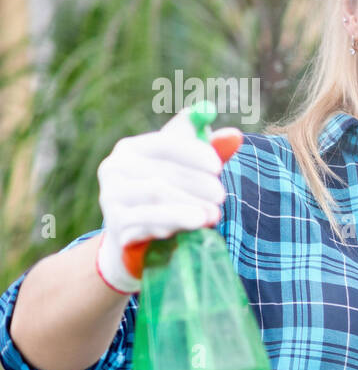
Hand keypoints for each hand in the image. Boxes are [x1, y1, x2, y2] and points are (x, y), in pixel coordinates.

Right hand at [94, 107, 243, 294]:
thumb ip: (211, 150)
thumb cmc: (169, 192)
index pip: (165, 143)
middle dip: (197, 184)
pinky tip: (194, 224)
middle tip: (222, 196)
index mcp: (132, 148)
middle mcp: (115, 168)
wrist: (139, 234)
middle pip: (162, 172)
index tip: (218, 167)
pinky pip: (147, 220)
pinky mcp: (115, 222)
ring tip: (214, 215)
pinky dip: (173, 220)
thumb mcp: (187, 169)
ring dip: (189, 204)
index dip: (193, 153)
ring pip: (156, 194)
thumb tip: (234, 135)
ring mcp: (111, 195)